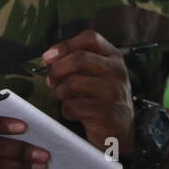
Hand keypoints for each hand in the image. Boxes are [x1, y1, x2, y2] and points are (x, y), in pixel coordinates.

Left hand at [43, 30, 133, 157]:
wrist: (120, 130)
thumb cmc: (101, 98)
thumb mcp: (97, 73)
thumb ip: (76, 61)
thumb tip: (48, 58)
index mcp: (113, 57)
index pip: (90, 38)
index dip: (66, 45)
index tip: (49, 57)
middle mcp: (116, 71)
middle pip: (79, 58)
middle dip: (57, 69)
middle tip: (51, 80)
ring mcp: (112, 92)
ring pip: (72, 83)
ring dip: (60, 92)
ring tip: (63, 97)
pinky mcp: (105, 112)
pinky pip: (72, 106)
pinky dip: (66, 110)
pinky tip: (73, 112)